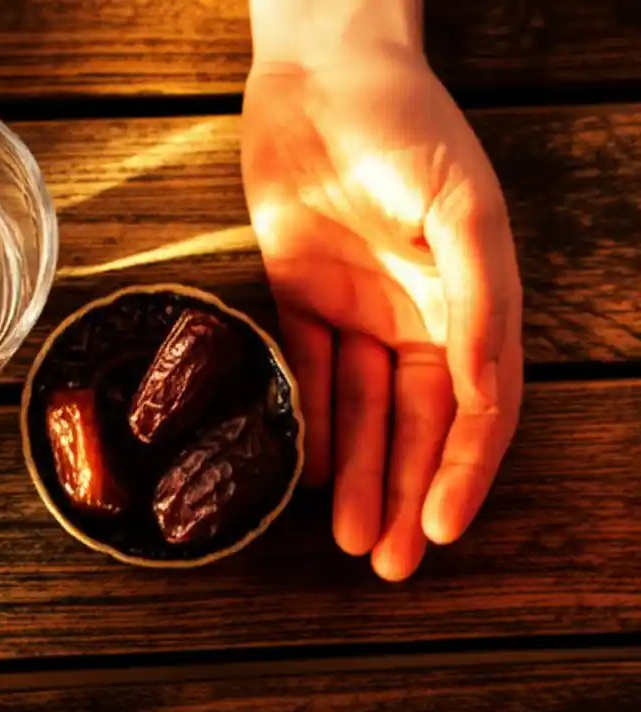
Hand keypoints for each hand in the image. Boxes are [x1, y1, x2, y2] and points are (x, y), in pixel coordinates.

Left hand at [241, 49, 522, 579]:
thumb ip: (477, 297)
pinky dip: (309, 421)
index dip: (462, 470)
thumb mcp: (460, 206)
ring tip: (353, 540)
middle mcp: (417, 313)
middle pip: (416, 424)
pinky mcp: (299, 295)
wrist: (321, 74)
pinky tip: (308, 472)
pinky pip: (306, 373)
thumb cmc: (405, 124)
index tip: (441, 527)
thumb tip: (483, 386)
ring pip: (362, 412)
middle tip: (392, 564)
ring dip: (359, 476)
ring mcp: (357, 308)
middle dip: (407, 494)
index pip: (474, 405)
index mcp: (469, 297)